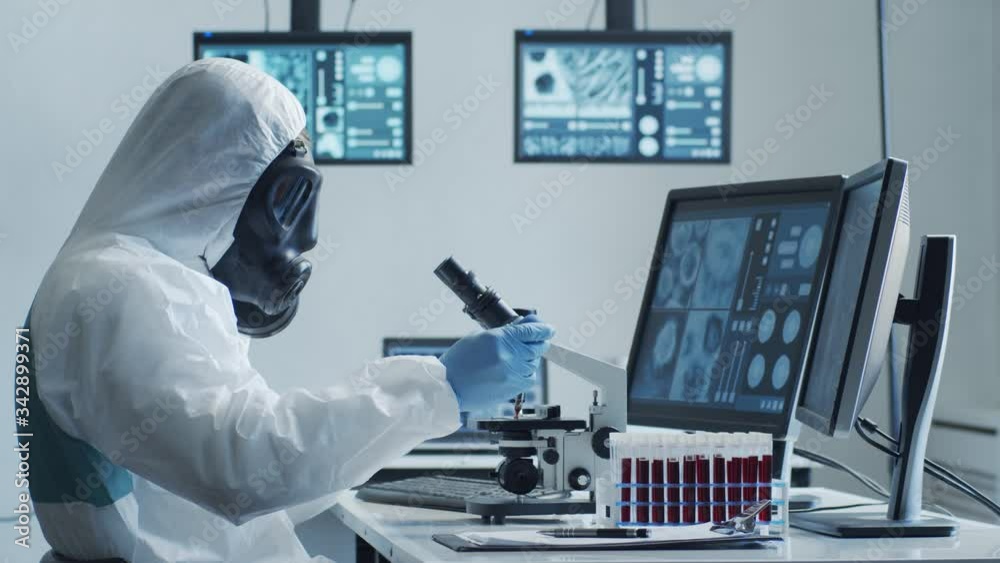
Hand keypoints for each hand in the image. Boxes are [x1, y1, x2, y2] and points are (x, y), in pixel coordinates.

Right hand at [440, 314, 554, 412]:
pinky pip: (529, 377)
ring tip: (519, 355)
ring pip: (534, 363)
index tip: (547, 328)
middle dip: (540, 341)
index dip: (543, 328)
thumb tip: (521, 327)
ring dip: (531, 357)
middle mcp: (510, 356)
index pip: (531, 331)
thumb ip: (504, 332)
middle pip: (538, 347)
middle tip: (540, 339)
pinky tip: (516, 368)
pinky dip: (527, 371)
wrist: (449, 387)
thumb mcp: (479, 337)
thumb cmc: (459, 362)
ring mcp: (513, 374)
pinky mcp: (513, 389)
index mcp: (501, 339)